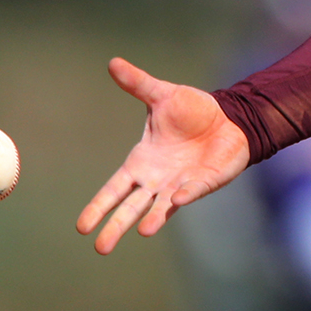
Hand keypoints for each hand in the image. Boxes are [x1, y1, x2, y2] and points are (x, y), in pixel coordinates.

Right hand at [76, 57, 249, 254]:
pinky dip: (187, 194)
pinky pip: (194, 190)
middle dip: (116, 225)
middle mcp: (157, 179)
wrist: (229, 116)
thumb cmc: (192, 110)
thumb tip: (113, 62)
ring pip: (161, 208)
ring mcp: (181, 184)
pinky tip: (177, 199)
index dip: (99, 206)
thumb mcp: (162, 95)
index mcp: (141, 162)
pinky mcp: (206, 181)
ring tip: (140, 232)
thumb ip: (138, 84)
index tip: (81, 226)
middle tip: (101, 248)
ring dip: (152, 219)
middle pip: (131, 207)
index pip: (114, 188)